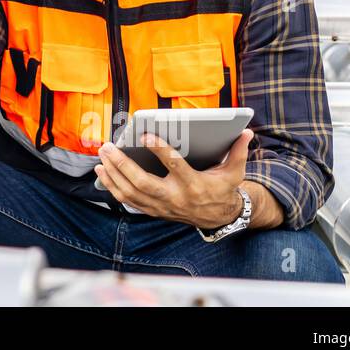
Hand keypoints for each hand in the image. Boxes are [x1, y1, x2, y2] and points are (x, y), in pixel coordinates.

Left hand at [94, 129, 254, 229]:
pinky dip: (112, 187)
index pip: (175, 166)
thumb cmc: (223, 189)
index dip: (160, 150)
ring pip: (131, 193)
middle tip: (108, 147)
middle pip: (143, 183)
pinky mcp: (153, 211)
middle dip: (122, 165)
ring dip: (113, 174)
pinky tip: (102, 172)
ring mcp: (162, 207)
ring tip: (102, 156)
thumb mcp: (234, 172)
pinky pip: (128, 201)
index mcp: (194, 185)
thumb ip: (238, 151)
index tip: (145, 135)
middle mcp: (175, 198)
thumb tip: (247, 131)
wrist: (219, 218)